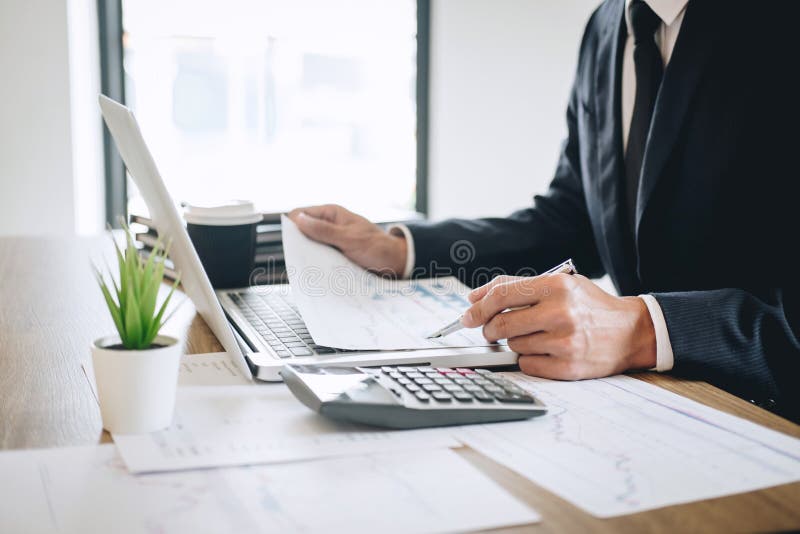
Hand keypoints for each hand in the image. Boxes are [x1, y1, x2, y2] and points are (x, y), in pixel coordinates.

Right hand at [287, 204, 407, 276]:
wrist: (395, 263)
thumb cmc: (377, 246)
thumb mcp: (349, 239)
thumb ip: (324, 230)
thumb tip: (298, 220)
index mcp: (331, 214)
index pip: (299, 214)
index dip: (291, 226)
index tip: (289, 242)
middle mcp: (328, 226)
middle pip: (302, 232)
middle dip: (298, 244)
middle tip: (298, 259)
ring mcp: (331, 241)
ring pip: (309, 247)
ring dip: (307, 257)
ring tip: (307, 269)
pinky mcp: (334, 254)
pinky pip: (318, 258)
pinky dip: (316, 264)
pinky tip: (316, 273)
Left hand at [461, 273, 655, 379]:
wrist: (631, 332)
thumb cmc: (589, 306)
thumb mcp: (560, 283)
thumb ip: (517, 286)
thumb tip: (474, 298)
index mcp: (556, 286)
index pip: (501, 295)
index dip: (478, 307)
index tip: (468, 314)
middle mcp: (560, 312)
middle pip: (501, 324)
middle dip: (490, 329)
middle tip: (492, 329)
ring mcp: (564, 341)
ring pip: (513, 345)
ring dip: (515, 342)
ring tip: (537, 335)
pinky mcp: (567, 366)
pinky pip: (527, 364)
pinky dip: (529, 358)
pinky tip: (545, 350)